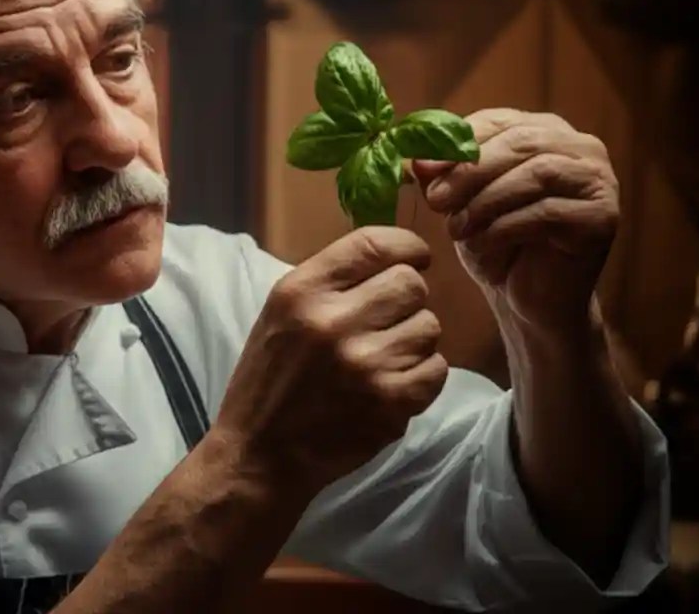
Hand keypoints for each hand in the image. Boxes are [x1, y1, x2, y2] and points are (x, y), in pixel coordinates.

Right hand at [217, 227, 447, 496]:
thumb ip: (331, 284)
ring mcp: (365, 364)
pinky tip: (392, 385)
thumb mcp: (281, 315)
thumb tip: (397, 258)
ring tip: (384, 359)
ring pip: (429, 327)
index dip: (407, 247)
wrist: (261, 454)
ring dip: (414, 341)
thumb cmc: (269, 380)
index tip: (415, 258)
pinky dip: (422, 376)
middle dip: (407, 300)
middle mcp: (333, 321)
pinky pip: (437, 369)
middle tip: (388, 322)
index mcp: (301, 292)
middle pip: (411, 284)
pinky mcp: (390, 402)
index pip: (374, 244)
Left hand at [412, 109, 618, 332]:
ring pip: (536, 175)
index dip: (457, 142)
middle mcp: (580, 147)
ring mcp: (598, 180)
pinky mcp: (603, 215)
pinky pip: (547, 212)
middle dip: (470, 171)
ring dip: (486, 202)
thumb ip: (442, 175)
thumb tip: (413, 157)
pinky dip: (505, 227)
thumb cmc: (495, 242)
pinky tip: (481, 244)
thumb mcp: (461, 202)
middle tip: (435, 200)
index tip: (421, 167)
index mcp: (544, 131)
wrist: (529, 298)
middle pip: (520, 143)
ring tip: (455, 229)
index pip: (498, 121)